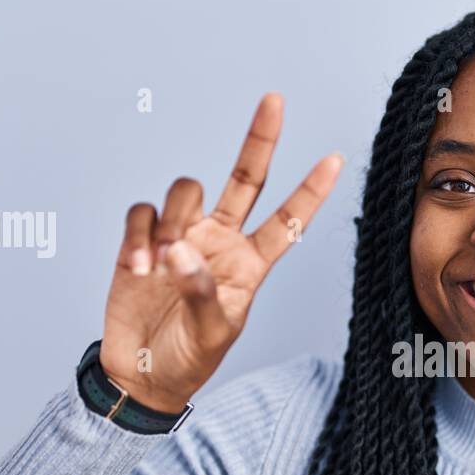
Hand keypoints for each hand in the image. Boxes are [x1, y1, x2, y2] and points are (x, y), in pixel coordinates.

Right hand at [99, 93, 342, 412]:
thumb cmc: (189, 357)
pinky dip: (139, 236)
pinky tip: (140, 268)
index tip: (336, 158)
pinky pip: (142, 214)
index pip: (287, 221)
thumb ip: (203, 292)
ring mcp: (181, 236)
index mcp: (250, 264)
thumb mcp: (212, 333)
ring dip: (173, 219)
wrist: (143, 375)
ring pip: (185, 191)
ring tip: (161, 263)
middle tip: (275, 100)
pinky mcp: (141, 241)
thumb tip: (182, 250)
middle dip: (259, 139)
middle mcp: (220, 240)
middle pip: (243, 178)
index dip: (310, 191)